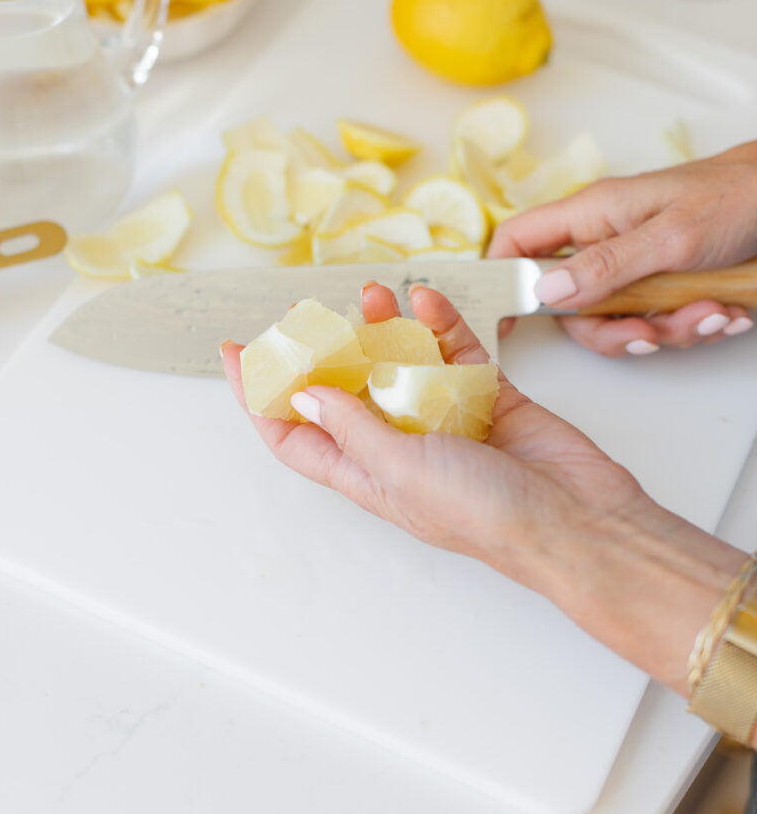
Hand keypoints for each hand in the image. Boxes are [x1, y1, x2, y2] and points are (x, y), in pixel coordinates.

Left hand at [221, 284, 740, 694]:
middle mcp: (400, 446)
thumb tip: (304, 394)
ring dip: (383, 327)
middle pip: (345, 389)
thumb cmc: (490, 515)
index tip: (235, 352)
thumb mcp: (401, 471)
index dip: (259, 395)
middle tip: (309, 308)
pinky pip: (455, 352)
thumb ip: (351, 427)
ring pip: (400, 362)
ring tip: (372, 293)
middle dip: (323, 348)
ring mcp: (445, 418)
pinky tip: (428, 301)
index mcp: (368, 474)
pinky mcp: (488, 398)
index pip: (295, 433)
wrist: (578, 520)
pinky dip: (441, 325)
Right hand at [489, 140, 756, 354]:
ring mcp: (634, 265)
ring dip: (670, 329)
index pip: (517, 242)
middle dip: (616, 330)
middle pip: (571, 305)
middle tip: (652, 331)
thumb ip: (607, 266)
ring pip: (619, 321)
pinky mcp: (663, 284)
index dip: (499, 281)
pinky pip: (658, 322)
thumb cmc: (735, 196)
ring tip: (712, 312)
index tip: (503, 324)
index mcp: (591, 214)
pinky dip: (695, 326)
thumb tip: (547, 292)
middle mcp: (605, 241)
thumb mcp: (671, 236)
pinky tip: (724, 310)